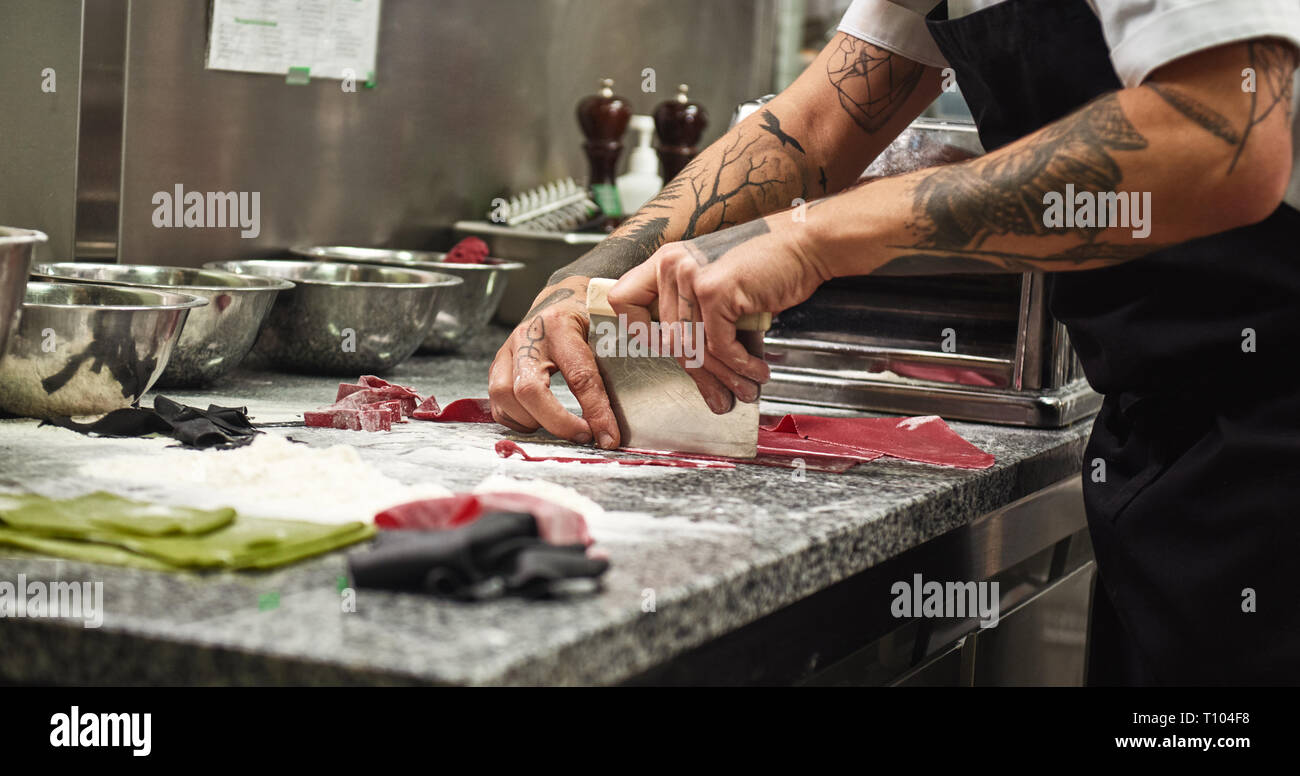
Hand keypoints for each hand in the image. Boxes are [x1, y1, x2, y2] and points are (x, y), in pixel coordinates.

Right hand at [488, 277, 620, 447]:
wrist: (560, 297)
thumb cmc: (586, 314)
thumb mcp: (606, 328)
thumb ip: (616, 361)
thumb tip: (625, 412)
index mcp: (560, 326)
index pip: (578, 376)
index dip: (595, 411)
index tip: (609, 437)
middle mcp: (527, 338)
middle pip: (529, 390)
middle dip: (557, 422)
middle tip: (584, 436)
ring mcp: (507, 351)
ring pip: (505, 398)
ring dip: (533, 422)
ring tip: (560, 426)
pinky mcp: (498, 365)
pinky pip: (497, 403)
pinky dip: (517, 420)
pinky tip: (539, 420)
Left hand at [607, 215, 829, 411]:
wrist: (805, 244)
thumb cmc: (767, 264)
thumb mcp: (719, 282)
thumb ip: (698, 316)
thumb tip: (698, 367)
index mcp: (666, 261)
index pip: (624, 300)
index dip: (636, 331)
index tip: (659, 349)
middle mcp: (673, 265)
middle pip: (670, 338)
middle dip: (700, 374)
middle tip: (719, 395)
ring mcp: (692, 276)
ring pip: (696, 347)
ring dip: (724, 376)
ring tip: (743, 388)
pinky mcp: (715, 290)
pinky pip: (719, 345)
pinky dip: (740, 365)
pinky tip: (756, 370)